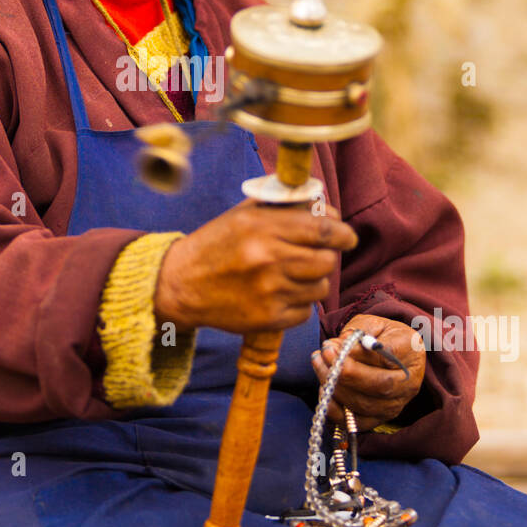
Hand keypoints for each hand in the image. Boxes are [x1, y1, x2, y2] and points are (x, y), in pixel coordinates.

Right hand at [154, 200, 356, 336]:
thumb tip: (324, 207)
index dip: (343, 233)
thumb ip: (283, 207)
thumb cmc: (215, 244)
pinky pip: (305, 311)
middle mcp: (268, 259)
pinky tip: (279, 294)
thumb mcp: (243, 214)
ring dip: (312, 281)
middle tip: (313, 256)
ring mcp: (269, 291)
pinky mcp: (268, 319)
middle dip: (325, 257)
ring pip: (320, 288)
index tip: (346, 237)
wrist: (180, 284)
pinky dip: (298, 303)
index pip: (324, 230)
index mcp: (263, 227)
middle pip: (326, 261)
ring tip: (291, 276)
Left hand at [312, 312, 425, 432]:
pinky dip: (334, 409)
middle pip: (379, 386)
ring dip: (335, 386)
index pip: (387, 356)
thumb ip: (358, 332)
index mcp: (411, 352)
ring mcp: (395, 405)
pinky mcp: (378, 419)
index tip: (334, 345)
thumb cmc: (381, 336)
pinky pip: (355, 422)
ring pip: (364, 404)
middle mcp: (409, 384)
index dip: (358, 354)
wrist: (390, 353)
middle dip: (346, 372)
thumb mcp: (373, 323)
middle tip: (325, 353)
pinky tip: (324, 388)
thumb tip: (340, 348)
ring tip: (319, 363)